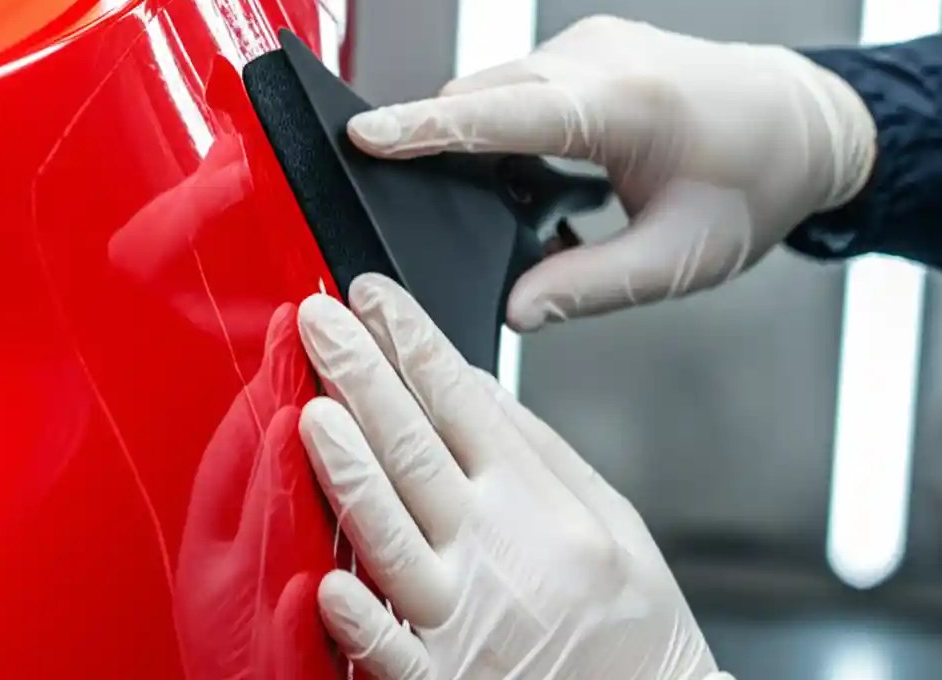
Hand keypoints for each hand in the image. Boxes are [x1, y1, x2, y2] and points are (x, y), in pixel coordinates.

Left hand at [295, 273, 728, 678]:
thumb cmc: (631, 622)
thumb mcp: (611, 516)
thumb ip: (535, 447)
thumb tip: (465, 381)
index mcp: (538, 504)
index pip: (461, 402)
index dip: (411, 341)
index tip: (373, 296)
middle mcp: (496, 553)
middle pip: (413, 450)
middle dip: (361, 375)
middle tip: (319, 320)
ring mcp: (464, 620)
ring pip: (388, 535)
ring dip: (345, 470)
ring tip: (309, 407)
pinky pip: (392, 650)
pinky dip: (361, 619)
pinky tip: (328, 581)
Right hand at [347, 15, 875, 328]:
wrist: (807, 124)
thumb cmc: (756, 184)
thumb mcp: (680, 257)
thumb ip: (590, 286)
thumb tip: (516, 308)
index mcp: (625, 104)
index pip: (501, 114)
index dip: (426, 128)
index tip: (364, 136)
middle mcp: (598, 58)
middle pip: (480, 97)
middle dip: (437, 144)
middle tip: (425, 206)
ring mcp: (589, 47)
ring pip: (494, 90)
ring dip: (478, 143)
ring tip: (519, 205)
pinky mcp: (585, 54)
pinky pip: (517, 88)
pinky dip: (506, 133)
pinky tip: (534, 181)